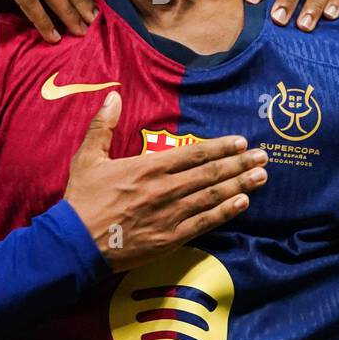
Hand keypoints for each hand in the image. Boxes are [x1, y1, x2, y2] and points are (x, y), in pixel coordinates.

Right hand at [62, 92, 267, 272]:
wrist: (75, 244)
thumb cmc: (82, 200)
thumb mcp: (87, 157)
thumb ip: (103, 126)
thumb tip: (113, 96)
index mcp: (147, 168)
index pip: (192, 154)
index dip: (219, 147)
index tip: (240, 141)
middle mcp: (164, 189)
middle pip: (210, 173)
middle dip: (238, 164)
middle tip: (263, 156)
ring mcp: (169, 215)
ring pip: (212, 197)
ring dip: (239, 185)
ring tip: (261, 176)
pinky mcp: (170, 239)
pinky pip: (203, 223)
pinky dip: (225, 212)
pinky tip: (242, 203)